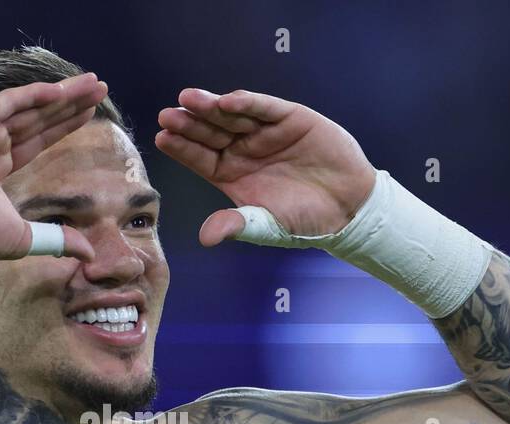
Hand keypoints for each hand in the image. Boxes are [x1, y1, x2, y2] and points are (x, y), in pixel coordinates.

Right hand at [0, 73, 107, 262]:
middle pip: (39, 117)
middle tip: (99, 88)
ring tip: (92, 82)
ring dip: (62, 93)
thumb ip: (57, 240)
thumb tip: (89, 255)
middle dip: (70, 103)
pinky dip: (34, 94)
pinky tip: (61, 90)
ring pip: (29, 106)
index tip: (89, 113)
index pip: (37, 139)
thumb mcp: (25, 238)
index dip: (63, 125)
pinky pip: (10, 101)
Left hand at [156, 88, 376, 246]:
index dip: (182, 148)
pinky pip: (265, 108)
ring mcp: (265, 132)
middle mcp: (244, 150)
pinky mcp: (290, 118)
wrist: (348, 208)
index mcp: (231, 174)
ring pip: (233, 116)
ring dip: (211, 107)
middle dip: (189, 123)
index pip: (200, 158)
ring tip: (189, 99)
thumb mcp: (268, 226)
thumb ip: (239, 225)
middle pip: (210, 133)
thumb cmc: (304, 220)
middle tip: (167, 114)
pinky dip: (248, 104)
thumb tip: (206, 238)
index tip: (161, 138)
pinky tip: (228, 101)